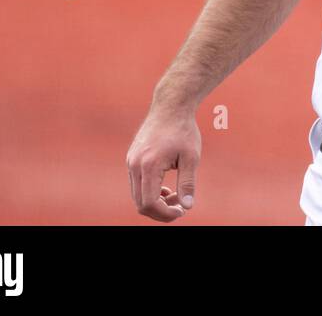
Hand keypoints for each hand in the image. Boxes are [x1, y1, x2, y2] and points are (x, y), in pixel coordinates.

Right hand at [126, 107, 200, 221]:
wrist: (171, 107)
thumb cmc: (183, 130)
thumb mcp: (191, 157)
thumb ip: (187, 183)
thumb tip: (187, 207)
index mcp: (148, 165)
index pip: (149, 203)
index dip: (165, 213)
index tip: (182, 211)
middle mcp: (134, 165)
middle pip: (140, 203)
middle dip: (161, 211)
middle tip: (180, 207)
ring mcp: (130, 162)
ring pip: (137, 195)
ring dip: (155, 202)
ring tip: (175, 195)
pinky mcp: (132, 159)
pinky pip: (136, 184)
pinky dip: (150, 191)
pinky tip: (166, 188)